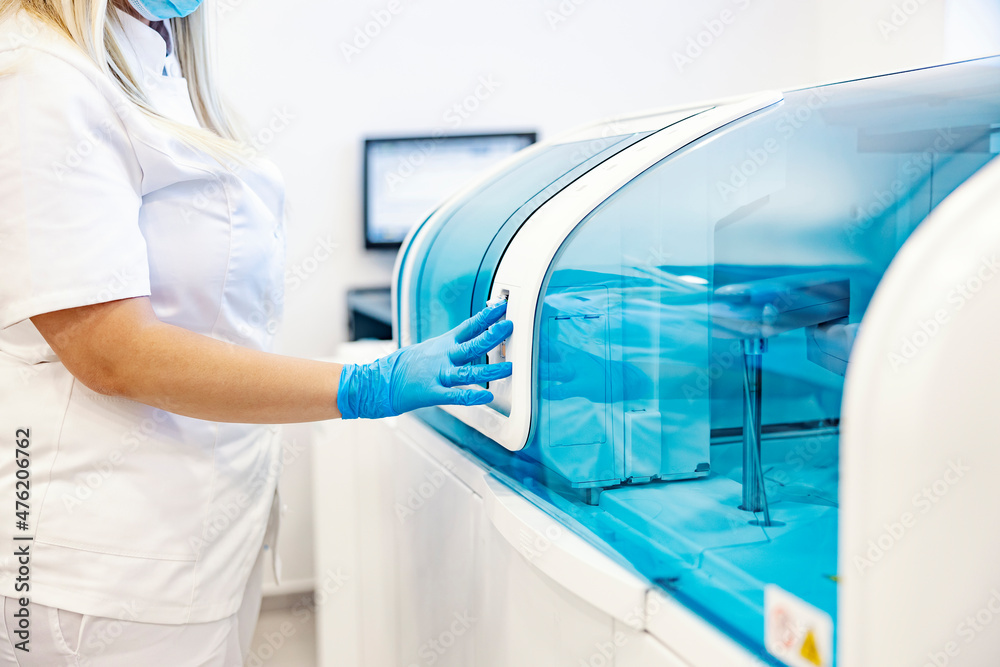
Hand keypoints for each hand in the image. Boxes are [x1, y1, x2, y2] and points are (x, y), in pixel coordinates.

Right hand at [337, 301, 513, 418]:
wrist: (379, 381)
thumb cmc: (406, 366)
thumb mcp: (429, 348)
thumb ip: (452, 345)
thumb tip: (472, 338)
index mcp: (443, 344)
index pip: (468, 326)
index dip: (487, 316)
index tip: (502, 307)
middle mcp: (443, 357)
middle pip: (472, 344)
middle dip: (492, 336)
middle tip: (509, 328)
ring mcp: (438, 375)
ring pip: (468, 371)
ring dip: (490, 369)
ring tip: (509, 367)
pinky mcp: (432, 393)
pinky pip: (455, 396)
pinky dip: (472, 396)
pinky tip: (486, 396)